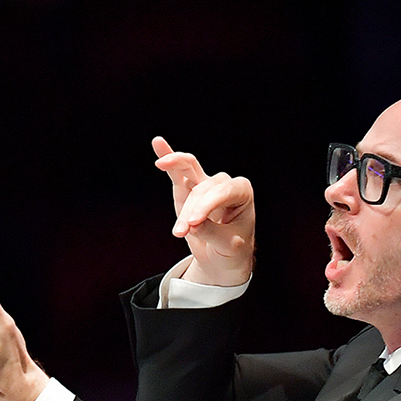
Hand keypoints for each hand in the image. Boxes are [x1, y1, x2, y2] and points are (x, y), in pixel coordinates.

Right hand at [152, 137, 254, 287]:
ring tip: (160, 166)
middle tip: (183, 232)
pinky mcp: (187, 187)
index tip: (193, 223)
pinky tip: (158, 143)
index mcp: (242, 193)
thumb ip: (210, 232)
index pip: (224, 191)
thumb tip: (190, 224)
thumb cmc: (232, 249)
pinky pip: (178, 169)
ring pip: (190, 168)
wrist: (222, 257)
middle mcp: (224, 184)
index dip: (207, 205)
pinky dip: (168, 156)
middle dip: (191, 209)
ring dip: (175, 169)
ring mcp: (205, 183)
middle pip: (204, 187)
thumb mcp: (227, 246)